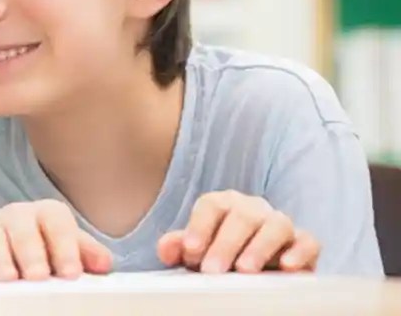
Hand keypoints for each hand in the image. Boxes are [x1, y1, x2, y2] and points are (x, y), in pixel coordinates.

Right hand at [0, 200, 111, 280]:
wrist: (18, 249)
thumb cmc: (49, 252)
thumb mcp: (71, 250)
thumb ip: (87, 255)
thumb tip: (103, 264)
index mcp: (46, 214)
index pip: (56, 222)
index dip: (64, 247)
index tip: (71, 273)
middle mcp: (16, 216)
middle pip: (22, 228)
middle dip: (31, 252)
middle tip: (38, 276)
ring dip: (0, 258)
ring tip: (8, 279)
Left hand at [157, 191, 318, 273]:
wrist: (255, 268)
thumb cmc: (220, 255)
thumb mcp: (198, 252)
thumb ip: (180, 246)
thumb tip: (166, 248)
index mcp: (224, 205)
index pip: (212, 205)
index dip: (200, 226)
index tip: (191, 251)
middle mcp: (253, 209)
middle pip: (242, 216)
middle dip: (225, 244)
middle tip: (211, 270)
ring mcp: (280, 224)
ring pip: (276, 224)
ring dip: (260, 247)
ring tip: (245, 270)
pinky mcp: (304, 243)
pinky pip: (308, 241)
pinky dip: (300, 251)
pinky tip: (287, 267)